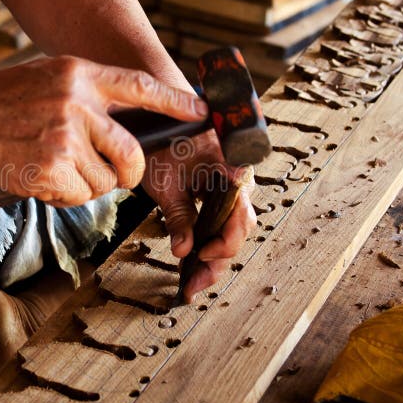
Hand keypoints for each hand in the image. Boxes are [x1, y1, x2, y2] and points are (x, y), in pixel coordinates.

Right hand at [0, 55, 208, 206]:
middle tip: (119, 173)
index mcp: (81, 75)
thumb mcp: (52, 77)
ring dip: (90, 183)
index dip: (175, 102)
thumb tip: (133, 119)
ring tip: (57, 165)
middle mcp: (77, 104)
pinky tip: (44, 176)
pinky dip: (68, 194)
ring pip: (106, 179)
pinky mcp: (51, 169)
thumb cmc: (7, 101)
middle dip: (131, 171)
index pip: (141, 86)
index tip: (201, 113)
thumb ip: (91, 93)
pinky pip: (81, 195)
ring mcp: (64, 138)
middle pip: (132, 152)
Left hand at [142, 131, 256, 302]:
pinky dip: (207, 244)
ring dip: (214, 258)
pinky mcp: (219, 197)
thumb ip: (179, 216)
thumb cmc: (166, 140)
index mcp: (233, 172)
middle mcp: (239, 182)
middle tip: (193, 284)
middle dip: (218, 261)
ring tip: (191, 282)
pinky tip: (192, 265)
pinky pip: (220, 224)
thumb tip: (184, 251)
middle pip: (239, 231)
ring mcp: (231, 190)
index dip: (225, 244)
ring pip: (231, 231)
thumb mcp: (166, 182)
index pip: (241, 219)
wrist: (161, 118)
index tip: (202, 256)